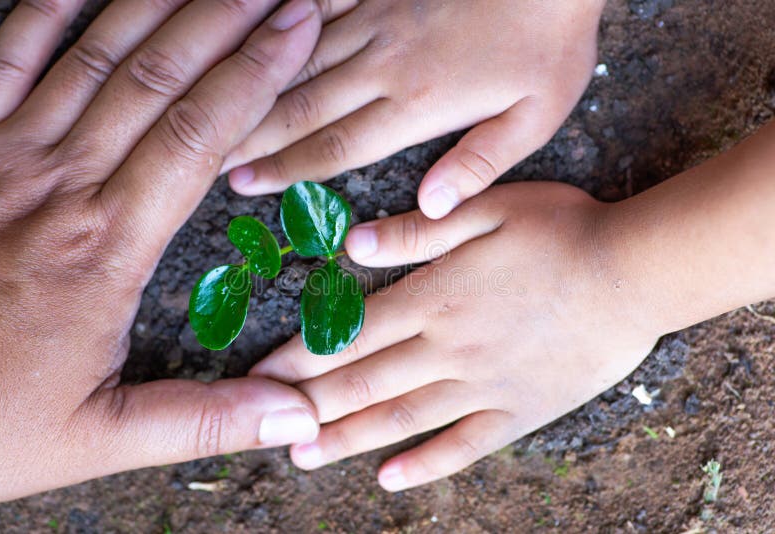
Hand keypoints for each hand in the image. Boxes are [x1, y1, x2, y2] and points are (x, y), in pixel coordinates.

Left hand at [0, 0, 321, 503]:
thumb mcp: (96, 438)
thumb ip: (200, 418)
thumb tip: (298, 417)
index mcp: (105, 249)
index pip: (200, 134)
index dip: (256, 75)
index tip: (298, 31)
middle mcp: (59, 186)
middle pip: (158, 78)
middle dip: (225, 21)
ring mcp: (2, 158)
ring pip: (95, 58)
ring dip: (161, 7)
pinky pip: (8, 61)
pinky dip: (49, 14)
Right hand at [224, 0, 603, 218]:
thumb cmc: (550, 41)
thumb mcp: (535, 116)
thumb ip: (477, 165)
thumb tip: (429, 209)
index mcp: (418, 105)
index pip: (336, 147)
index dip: (286, 171)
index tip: (244, 186)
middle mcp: (385, 64)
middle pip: (302, 107)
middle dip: (251, 135)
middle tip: (207, 155)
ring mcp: (377, 19)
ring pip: (298, 60)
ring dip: (253, 87)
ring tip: (213, 108)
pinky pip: (316, 6)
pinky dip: (280, 24)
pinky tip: (248, 36)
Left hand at [251, 182, 658, 490]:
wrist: (635, 272)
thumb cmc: (561, 230)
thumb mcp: (484, 210)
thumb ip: (415, 232)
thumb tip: (350, 245)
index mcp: (435, 298)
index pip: (349, 334)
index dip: (300, 356)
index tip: (262, 375)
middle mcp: (448, 349)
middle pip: (364, 382)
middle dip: (310, 405)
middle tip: (268, 426)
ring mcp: (482, 385)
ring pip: (401, 419)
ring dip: (348, 439)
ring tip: (305, 457)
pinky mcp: (518, 410)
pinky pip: (464, 446)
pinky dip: (424, 465)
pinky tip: (390, 479)